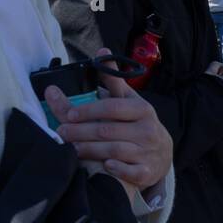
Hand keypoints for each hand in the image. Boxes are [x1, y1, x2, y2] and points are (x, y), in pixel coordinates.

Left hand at [46, 75, 172, 190]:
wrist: (162, 153)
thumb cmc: (138, 122)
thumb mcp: (128, 100)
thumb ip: (112, 80)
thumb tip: (102, 50)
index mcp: (141, 109)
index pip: (112, 107)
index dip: (89, 110)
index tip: (69, 114)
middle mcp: (147, 129)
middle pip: (109, 130)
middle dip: (81, 132)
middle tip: (60, 133)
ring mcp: (148, 151)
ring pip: (115, 151)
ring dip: (90, 150)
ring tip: (71, 149)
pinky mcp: (147, 172)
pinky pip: (131, 171)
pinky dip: (117, 169)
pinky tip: (104, 166)